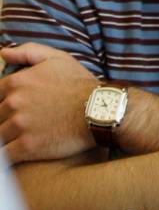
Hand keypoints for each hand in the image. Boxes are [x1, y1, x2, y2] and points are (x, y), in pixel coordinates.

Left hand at [0, 42, 97, 162]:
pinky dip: (6, 157)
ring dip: (5, 138)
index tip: (11, 109)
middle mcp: (14, 103)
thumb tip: (4, 53)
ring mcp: (20, 126)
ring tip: (17, 138)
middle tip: (18, 123)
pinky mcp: (27, 147)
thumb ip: (27, 51)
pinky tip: (13, 154)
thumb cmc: (78, 83)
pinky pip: (5, 156)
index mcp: (16, 82)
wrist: (98, 109)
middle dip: (4, 120)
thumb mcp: (56, 57)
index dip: (2, 103)